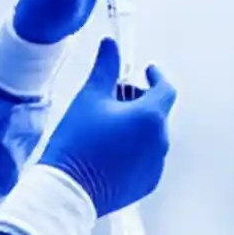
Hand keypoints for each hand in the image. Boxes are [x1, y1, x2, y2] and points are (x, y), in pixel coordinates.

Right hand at [39, 39, 176, 216]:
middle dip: (139, 102)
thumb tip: (111, 45)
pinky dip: (135, 150)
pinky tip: (110, 150)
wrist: (68, 189)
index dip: (156, 76)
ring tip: (108, 127)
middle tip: (113, 100)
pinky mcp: (146, 184)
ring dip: (137, 127)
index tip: (147, 71)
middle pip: (157, 112)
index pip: (165, 88)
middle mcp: (160, 141)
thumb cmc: (77, 142)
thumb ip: (106, 68)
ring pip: (152, 136)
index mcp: (151, 116)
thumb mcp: (90, 97)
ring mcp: (155, 165)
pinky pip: (147, 159)